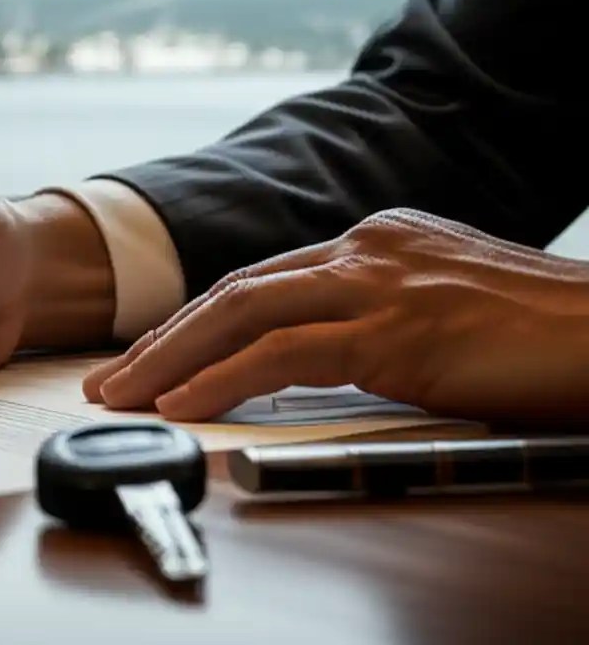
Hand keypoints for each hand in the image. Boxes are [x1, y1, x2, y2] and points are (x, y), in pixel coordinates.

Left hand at [83, 208, 588, 423]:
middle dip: (163, 339)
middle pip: (235, 291)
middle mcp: (366, 249)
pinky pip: (282, 355)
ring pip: (242, 314)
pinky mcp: (395, 331)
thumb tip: (314, 358)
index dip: (196, 322)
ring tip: (121, 397)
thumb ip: (372, 321)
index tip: (151, 356)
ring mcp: (378, 284)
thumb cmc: (540, 334)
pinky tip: (182, 406)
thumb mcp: (440, 311)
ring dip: (170, 359)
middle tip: (109, 378)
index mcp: (374, 242)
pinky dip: (221, 379)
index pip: (260, 281)